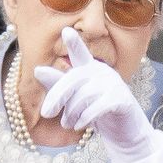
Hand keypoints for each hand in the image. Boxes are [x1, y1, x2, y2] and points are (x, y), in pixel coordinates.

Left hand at [35, 28, 162, 162]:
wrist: (124, 132)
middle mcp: (103, 73)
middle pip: (73, 79)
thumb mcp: (75, 98)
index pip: (81, 54)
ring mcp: (115, 85)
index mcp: (91, 69)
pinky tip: (80, 125)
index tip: (66, 31)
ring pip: (83, 96)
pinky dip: (85, 118)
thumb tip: (37, 69)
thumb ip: (58, 84)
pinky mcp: (122, 100)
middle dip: (57, 96)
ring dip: (70, 113)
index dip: (74, 43)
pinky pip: (97, 107)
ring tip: (67, 124)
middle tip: (46, 113)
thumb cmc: (97, 112)